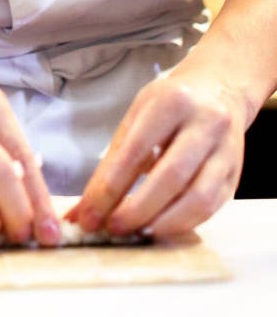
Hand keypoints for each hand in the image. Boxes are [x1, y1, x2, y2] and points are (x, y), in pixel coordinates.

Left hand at [67, 58, 247, 237]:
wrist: (218, 90)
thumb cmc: (167, 105)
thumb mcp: (137, 116)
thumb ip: (114, 159)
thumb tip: (87, 205)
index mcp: (171, 102)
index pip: (134, 152)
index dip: (109, 188)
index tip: (89, 215)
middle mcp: (205, 124)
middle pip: (170, 177)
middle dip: (136, 210)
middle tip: (111, 228)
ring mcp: (226, 150)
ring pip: (198, 198)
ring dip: (162, 223)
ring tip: (135, 232)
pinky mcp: (235, 174)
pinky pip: (212, 207)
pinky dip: (183, 223)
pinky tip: (160, 227)